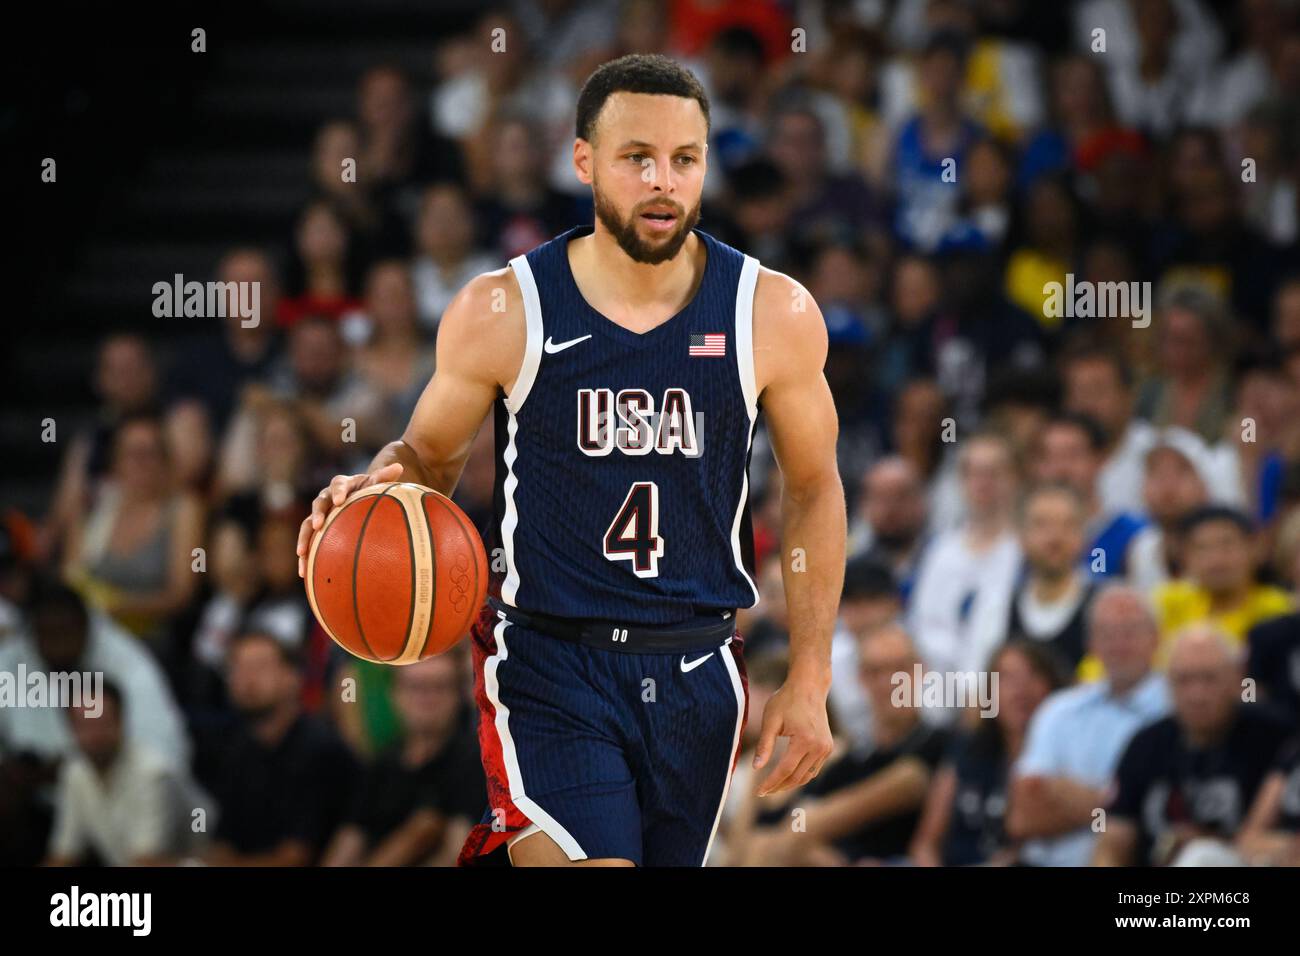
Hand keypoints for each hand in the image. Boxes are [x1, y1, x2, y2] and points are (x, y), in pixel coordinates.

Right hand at [296, 462, 403, 577]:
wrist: (358, 498)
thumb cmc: (369, 490)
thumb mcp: (376, 483)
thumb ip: (383, 477)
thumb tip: (398, 466)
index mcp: (341, 485)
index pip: (338, 485)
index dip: (338, 492)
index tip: (340, 500)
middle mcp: (326, 499)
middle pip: (318, 504)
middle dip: (316, 514)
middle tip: (317, 525)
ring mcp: (320, 515)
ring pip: (307, 526)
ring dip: (303, 539)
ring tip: (301, 554)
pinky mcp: (317, 531)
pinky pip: (309, 543)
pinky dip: (306, 557)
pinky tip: (304, 573)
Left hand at [752, 677, 833, 796]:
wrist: (809, 686)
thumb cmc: (786, 700)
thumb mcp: (771, 720)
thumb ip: (764, 745)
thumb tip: (756, 768)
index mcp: (805, 740)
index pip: (785, 770)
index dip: (770, 783)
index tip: (758, 791)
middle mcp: (819, 747)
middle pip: (797, 777)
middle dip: (779, 787)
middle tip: (763, 792)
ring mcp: (826, 748)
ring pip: (807, 776)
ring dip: (790, 784)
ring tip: (773, 787)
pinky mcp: (828, 747)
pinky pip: (814, 768)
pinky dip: (801, 775)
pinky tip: (787, 776)